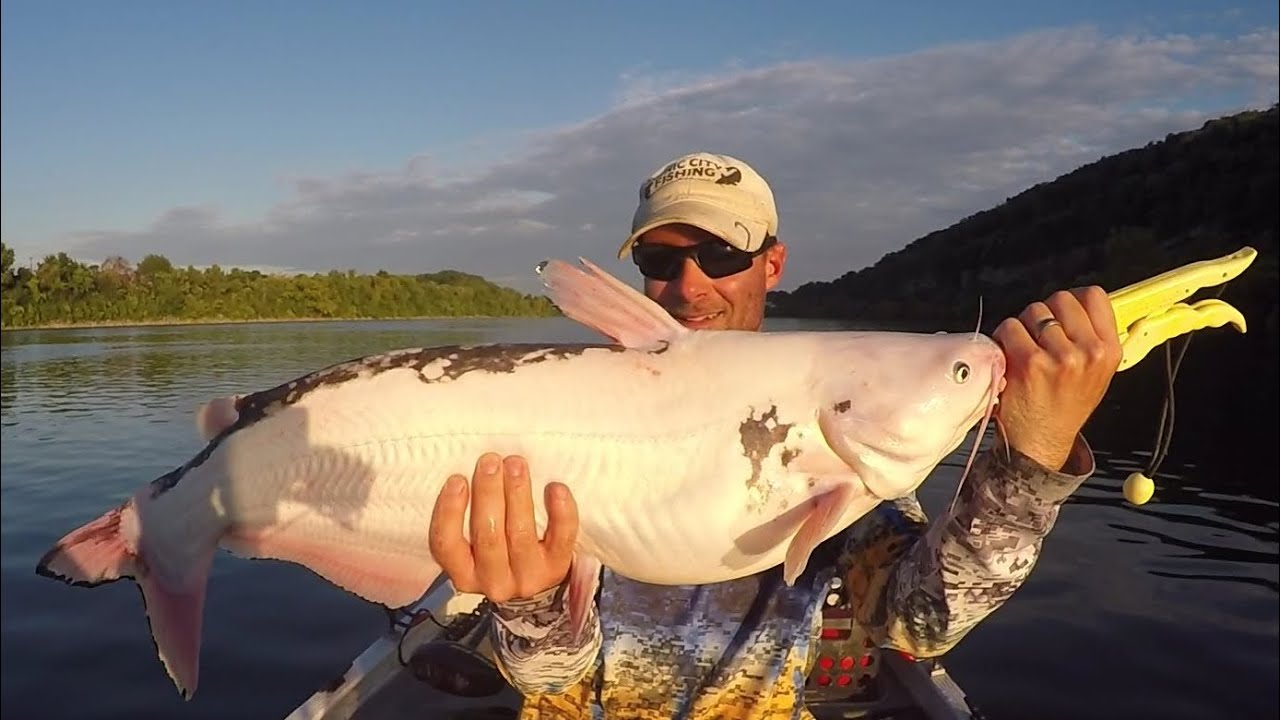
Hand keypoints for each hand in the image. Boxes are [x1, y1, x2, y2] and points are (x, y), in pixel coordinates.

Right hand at [429, 453, 578, 601]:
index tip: (458, 479)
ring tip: (516, 465)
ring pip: (520, 533)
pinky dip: (560, 511)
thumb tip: (476, 470)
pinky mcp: (557, 567)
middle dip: (488, 493)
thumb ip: (469, 516)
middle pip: (487, 536)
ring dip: (517, 494)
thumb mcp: (474, 546)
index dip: (449, 511)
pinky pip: (560, 537)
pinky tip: (555, 488)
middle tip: (490, 461)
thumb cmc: (501, 551)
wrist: (539, 582)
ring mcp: (528, 576)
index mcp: (464, 574)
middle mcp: (494, 580)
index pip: (447, 545)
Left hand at [993, 286, 1122, 470]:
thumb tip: (1075, 302)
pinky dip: (1004, 337)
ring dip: (1023, 326)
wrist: (1041, 442)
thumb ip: (1091, 337)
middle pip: (1060, 299)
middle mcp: (1089, 352)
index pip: (1094, 296)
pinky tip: (1010, 356)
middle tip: (1038, 336)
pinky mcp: (1030, 362)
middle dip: (1045, 313)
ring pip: (1033, 311)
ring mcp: (1060, 357)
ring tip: (1025, 350)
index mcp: (1109, 351)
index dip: (1072, 300)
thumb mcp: (1095, 373)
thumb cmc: (1064, 407)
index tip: (1061, 313)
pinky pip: (1010, 327)